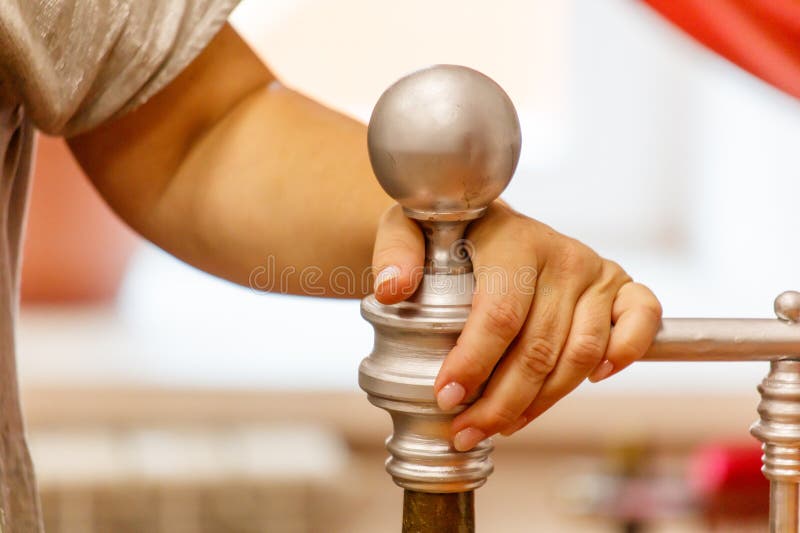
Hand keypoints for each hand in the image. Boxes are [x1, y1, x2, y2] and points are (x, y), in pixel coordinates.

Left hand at [371, 201, 661, 450]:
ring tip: (501, 426)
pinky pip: (641, 322)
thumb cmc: (448, 232)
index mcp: (513, 239)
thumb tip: (393, 291)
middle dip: (499, 402)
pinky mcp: (620, 286)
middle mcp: (561, 255)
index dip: (474, 362)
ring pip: (580, 355)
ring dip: (541, 402)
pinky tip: (592, 382)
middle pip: (538, 348)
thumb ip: (395, 253)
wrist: (486, 220)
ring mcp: (594, 272)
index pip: (500, 314)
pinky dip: (626, 354)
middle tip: (465, 431)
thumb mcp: (407, 228)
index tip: (446, 397)